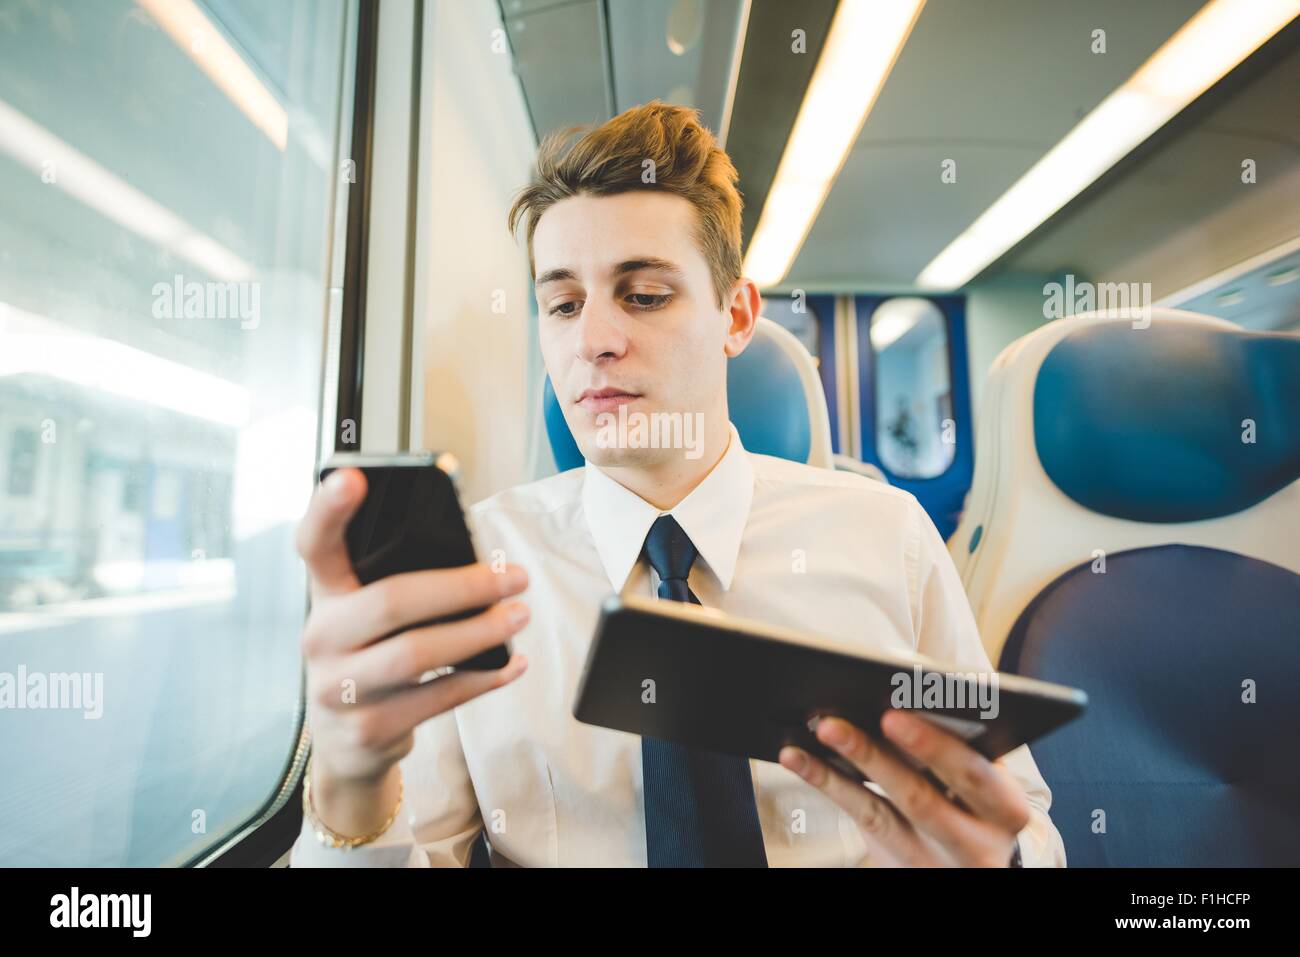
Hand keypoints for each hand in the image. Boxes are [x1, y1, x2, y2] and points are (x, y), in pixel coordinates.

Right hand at [296, 467, 530, 832]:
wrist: (347, 743)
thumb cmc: (372, 655)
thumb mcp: (367, 616)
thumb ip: (399, 582)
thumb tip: (479, 559)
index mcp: (324, 594)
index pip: (315, 543)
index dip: (329, 509)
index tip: (353, 476)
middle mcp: (322, 637)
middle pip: (392, 601)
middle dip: (464, 587)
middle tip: (516, 578)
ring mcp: (339, 687)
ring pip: (418, 653)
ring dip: (480, 632)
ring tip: (518, 616)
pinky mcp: (368, 728)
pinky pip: (438, 698)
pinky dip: (483, 679)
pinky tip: (511, 664)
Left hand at [778, 710, 1028, 866]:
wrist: (969, 867)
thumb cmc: (972, 799)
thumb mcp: (980, 778)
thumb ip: (955, 739)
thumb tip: (904, 679)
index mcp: (1005, 806)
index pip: (974, 775)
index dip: (936, 746)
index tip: (896, 712)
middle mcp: (977, 842)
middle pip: (924, 799)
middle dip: (883, 758)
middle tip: (843, 723)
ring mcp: (934, 861)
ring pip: (882, 812)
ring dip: (844, 767)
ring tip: (822, 727)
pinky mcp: (899, 868)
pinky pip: (858, 820)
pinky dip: (827, 783)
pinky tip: (798, 756)